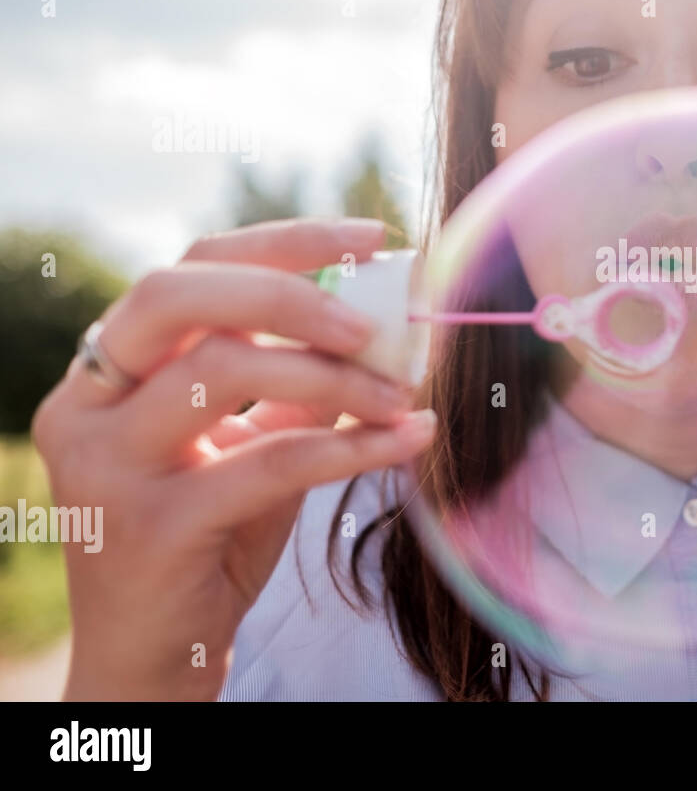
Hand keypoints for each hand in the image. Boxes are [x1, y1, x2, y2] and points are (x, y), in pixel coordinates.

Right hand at [31, 218, 435, 699]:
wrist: (157, 657)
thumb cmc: (210, 540)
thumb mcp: (248, 444)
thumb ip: (294, 383)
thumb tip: (383, 319)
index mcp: (108, 371)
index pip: (189, 269)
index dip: (283, 242)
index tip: (371, 237)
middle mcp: (89, 405)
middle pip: (179, 295)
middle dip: (291, 292)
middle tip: (373, 321)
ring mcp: (107, 464)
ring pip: (225, 369)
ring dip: (335, 375)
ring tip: (400, 393)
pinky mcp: (150, 526)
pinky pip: (270, 461)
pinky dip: (352, 445)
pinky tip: (408, 440)